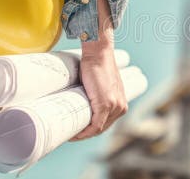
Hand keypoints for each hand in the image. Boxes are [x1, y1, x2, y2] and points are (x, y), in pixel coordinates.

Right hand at [71, 0, 127, 140]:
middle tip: (69, 133)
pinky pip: (95, 126)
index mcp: (121, 103)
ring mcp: (115, 106)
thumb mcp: (100, 85)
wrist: (98, 53)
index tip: (77, 130)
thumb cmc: (96, 65)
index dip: (91, 129)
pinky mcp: (106, 105)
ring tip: (68, 134)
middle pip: (102, 128)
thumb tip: (78, 100)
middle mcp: (121, 107)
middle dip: (85, 133)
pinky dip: (84, 132)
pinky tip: (73, 135)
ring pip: (98, 129)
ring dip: (83, 134)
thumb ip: (96, 94)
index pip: (106, 123)